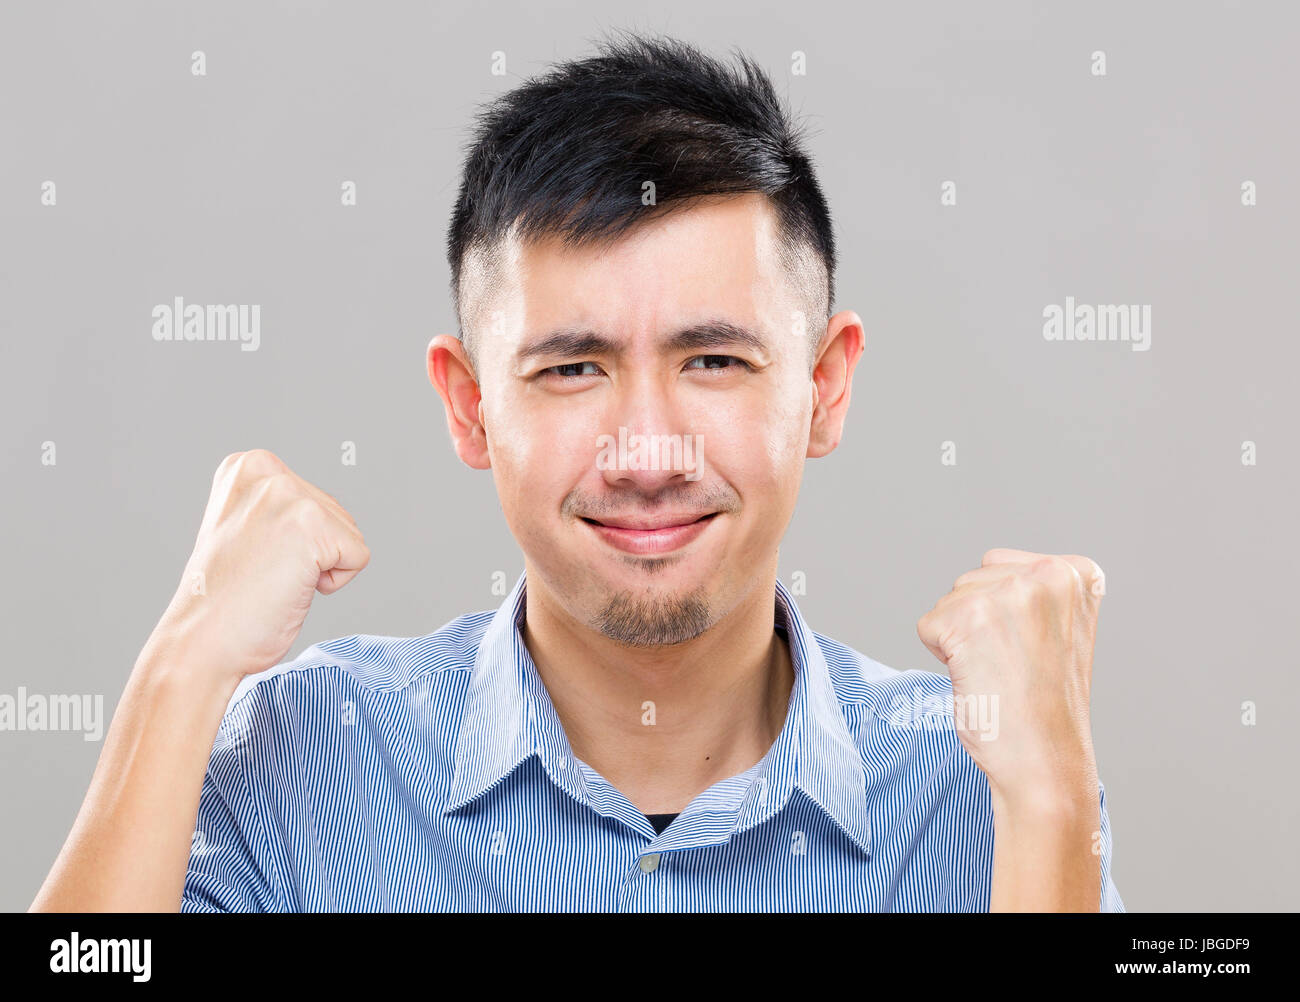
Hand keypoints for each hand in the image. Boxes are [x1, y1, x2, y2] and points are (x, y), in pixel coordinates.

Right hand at [147, 449, 369, 685]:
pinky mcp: (312, 525)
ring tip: (272, 579)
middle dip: (312, 552)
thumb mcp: (244, 528)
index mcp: (248, 467)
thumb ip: (276, 508)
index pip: (314, 500)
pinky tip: (289, 587)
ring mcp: (288, 495)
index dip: (296, 541)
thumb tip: (318, 510)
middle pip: (336, 514)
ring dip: (321, 567)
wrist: (201, 642)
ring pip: (349, 535)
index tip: (255, 557)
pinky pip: (358, 556)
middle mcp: (267, 472)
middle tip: (263, 573)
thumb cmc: (223, 599)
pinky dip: (334, 582)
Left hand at [916, 548, 1103, 807]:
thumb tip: (987, 571)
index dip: (1002, 614)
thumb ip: (1034, 592)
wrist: (1046, 761)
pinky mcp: (970, 618)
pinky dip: (942, 656)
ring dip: (961, 641)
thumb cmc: (1047, 705)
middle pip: (971, 580)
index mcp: (1077, 573)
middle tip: (1014, 667)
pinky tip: (979, 678)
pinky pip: (929, 626)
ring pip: (949, 602)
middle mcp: (1049, 574)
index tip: (1033, 651)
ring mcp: (1010, 593)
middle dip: (978, 625)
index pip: (999, 566)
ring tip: (1000, 673)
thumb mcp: (1060, 629)